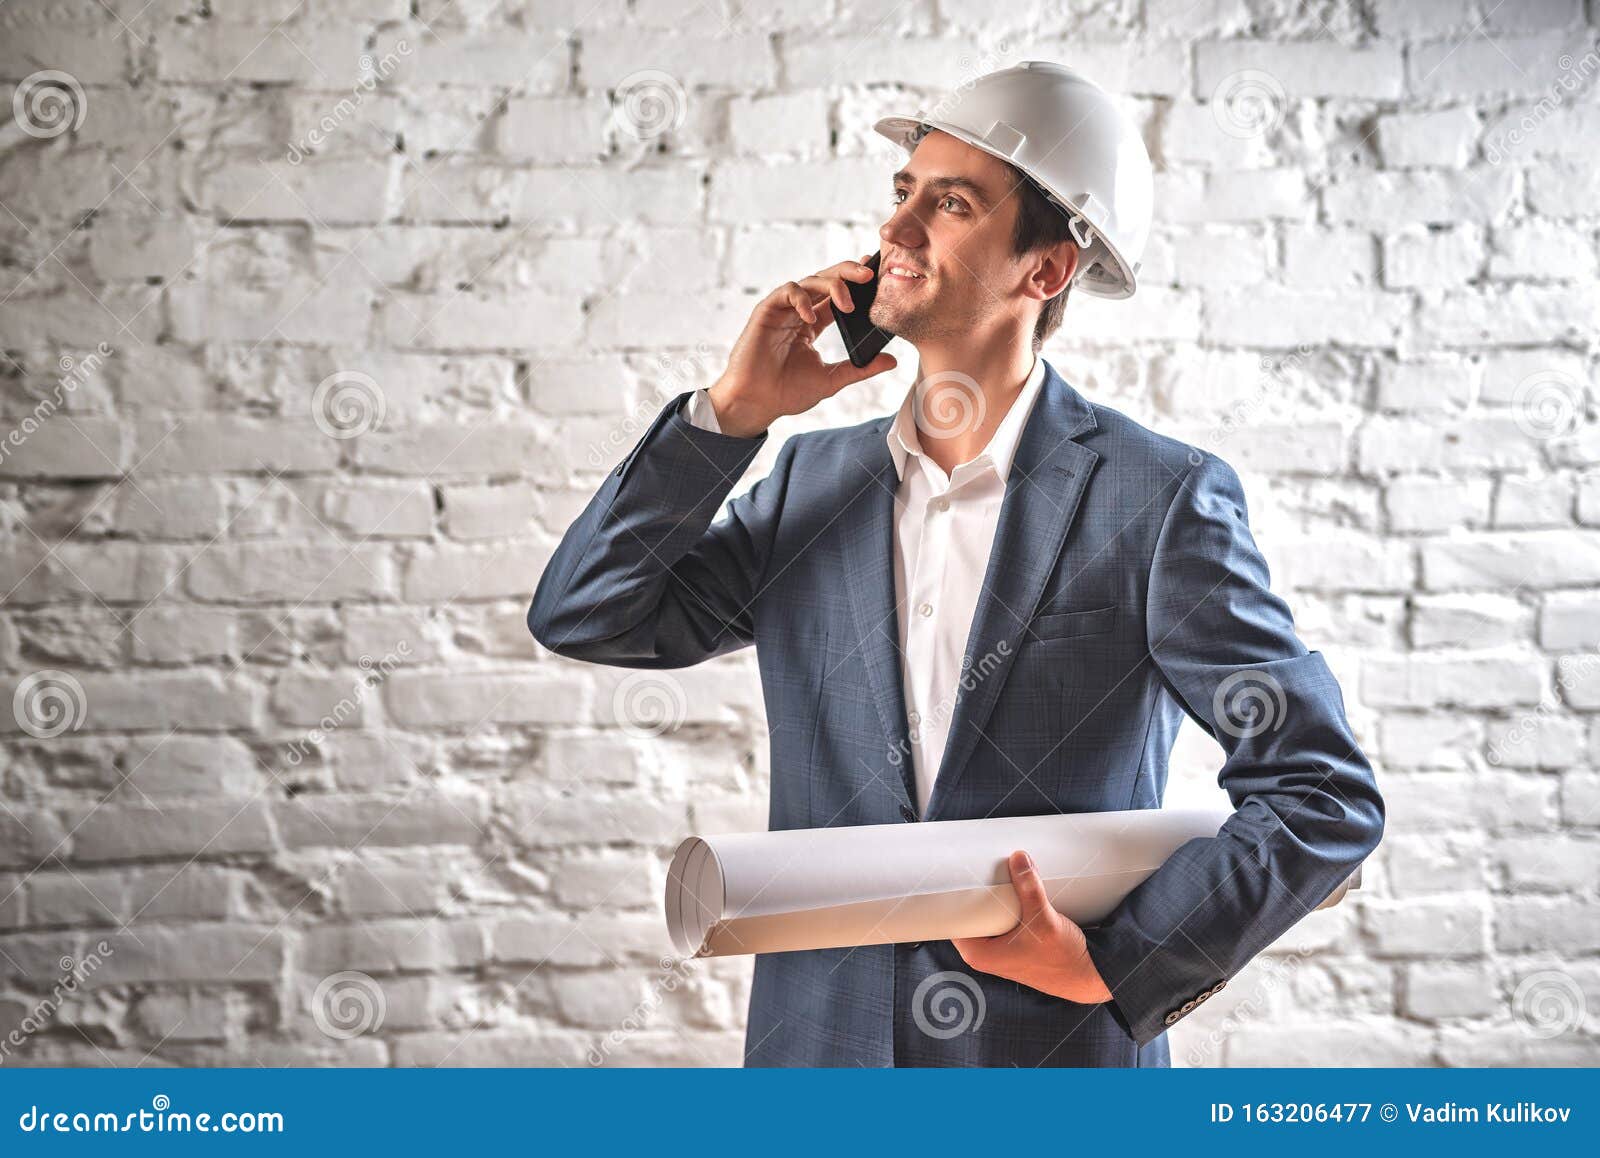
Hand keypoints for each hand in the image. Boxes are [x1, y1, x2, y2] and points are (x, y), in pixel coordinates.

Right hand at [706, 254, 897, 436]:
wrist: (757, 403)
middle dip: (848, 272)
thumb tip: (892, 361)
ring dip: (831, 285)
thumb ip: (860, 369)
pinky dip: (802, 300)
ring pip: (810, 281)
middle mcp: (798, 312)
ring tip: (848, 303)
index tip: (876, 275)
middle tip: (870, 274)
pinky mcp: (766, 312)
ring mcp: (782, 310)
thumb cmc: (787, 392)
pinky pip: (787, 293)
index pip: (836, 295)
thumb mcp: (831, 380)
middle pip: (825, 280)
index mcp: (812, 323)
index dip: (855, 283)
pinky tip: (812, 317)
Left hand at [952, 849, 1113, 1004]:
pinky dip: (1004, 903)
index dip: (950, 897)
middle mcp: (985, 952)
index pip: (951, 920)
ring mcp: (1000, 947)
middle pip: (968, 914)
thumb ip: (1029, 888)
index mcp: (979, 954)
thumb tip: (1018, 858)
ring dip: (991, 896)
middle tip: (974, 864)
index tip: (951, 873)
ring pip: (986, 915)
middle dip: (972, 892)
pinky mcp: (1015, 942)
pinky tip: (1009, 886)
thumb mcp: (1043, 920)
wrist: (1088, 975)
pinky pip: (1001, 918)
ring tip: (991, 870)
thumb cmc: (1062, 960)